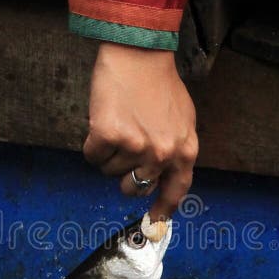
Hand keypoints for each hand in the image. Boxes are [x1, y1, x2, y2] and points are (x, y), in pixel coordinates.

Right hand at [83, 42, 198, 220]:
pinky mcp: (109, 135)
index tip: (153, 224)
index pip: (175, 193)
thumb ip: (176, 152)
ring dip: (109, 153)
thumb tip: (161, 181)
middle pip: (134, 188)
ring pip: (110, 172)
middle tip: (126, 144)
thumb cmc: (159, 84)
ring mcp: (135, 146)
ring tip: (119, 123)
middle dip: (125, 172)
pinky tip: (103, 121)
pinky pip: (92, 156)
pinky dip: (93, 143)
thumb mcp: (183, 121)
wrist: (139, 54)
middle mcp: (162, 153)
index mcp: (185, 151)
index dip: (161, 210)